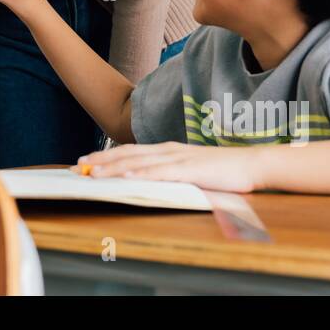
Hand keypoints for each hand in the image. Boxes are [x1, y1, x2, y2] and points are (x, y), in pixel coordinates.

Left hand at [75, 142, 264, 193]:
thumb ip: (170, 172)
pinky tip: (127, 177)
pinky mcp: (190, 170)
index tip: (86, 161)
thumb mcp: (190, 170)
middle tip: (79, 166)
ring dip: (114, 168)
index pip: (130, 151)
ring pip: (139, 163)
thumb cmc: (222, 170)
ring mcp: (179, 159)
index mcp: (167, 150)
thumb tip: (148, 180)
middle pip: (128, 154)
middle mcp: (169, 150)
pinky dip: (142, 174)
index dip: (106, 155)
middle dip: (101, 160)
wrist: (251, 165)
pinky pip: (161, 173)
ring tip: (94, 173)